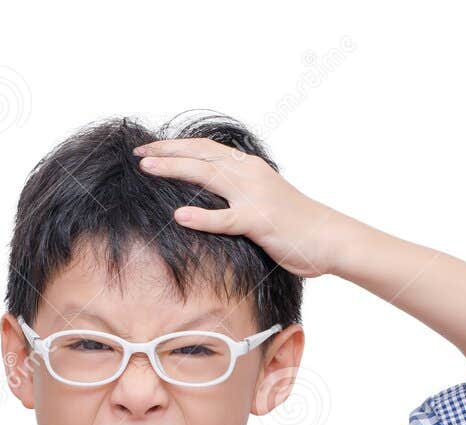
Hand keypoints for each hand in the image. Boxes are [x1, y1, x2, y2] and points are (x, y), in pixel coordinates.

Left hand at [133, 137, 351, 278]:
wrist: (328, 237)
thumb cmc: (294, 224)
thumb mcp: (262, 199)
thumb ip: (236, 193)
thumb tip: (206, 197)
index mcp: (249, 167)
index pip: (205, 149)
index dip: (175, 146)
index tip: (148, 149)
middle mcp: (249, 174)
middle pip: (201, 155)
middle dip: (166, 152)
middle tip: (138, 153)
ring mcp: (254, 196)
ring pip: (208, 176)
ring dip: (174, 170)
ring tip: (146, 169)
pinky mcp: (259, 222)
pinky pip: (226, 219)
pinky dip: (202, 217)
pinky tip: (179, 216)